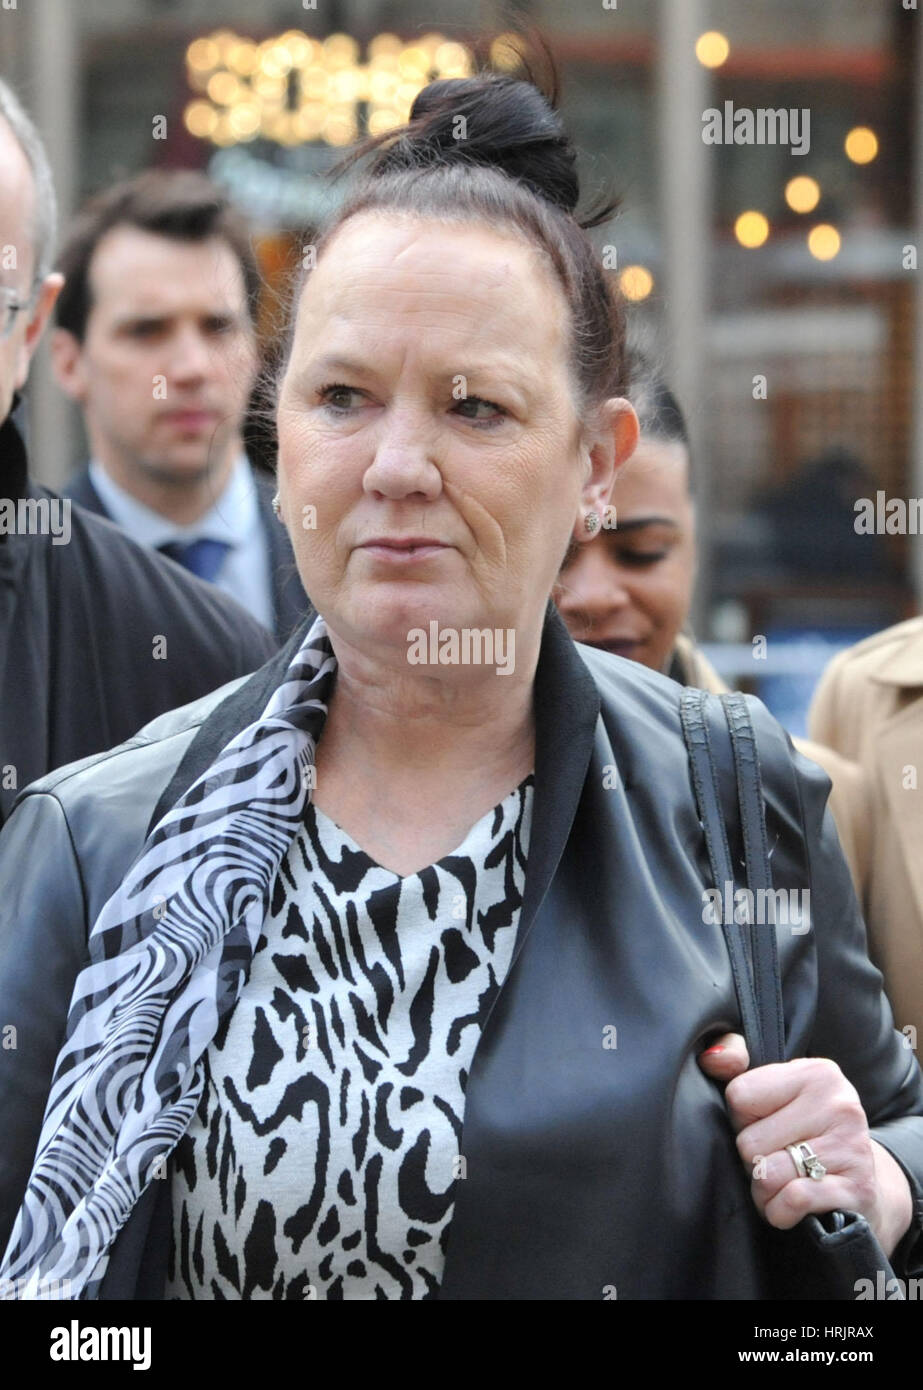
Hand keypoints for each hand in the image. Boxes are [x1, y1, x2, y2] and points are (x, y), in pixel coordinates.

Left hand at [698, 1033, 912, 1258]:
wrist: (857, 1184)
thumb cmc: (803, 1132)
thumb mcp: (775, 1089)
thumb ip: (736, 1063)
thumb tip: (712, 1059)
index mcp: (816, 1072)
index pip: (739, 1096)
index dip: (742, 1120)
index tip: (766, 1124)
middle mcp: (840, 1104)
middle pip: (749, 1142)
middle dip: (753, 1160)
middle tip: (776, 1159)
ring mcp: (852, 1147)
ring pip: (767, 1175)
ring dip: (764, 1192)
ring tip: (782, 1183)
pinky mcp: (857, 1190)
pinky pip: (794, 1199)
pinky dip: (781, 1211)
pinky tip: (792, 1207)